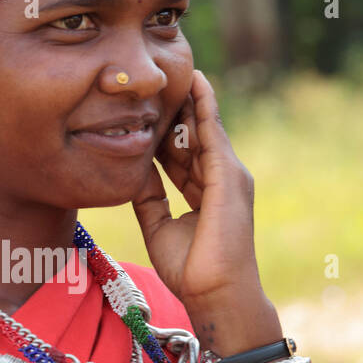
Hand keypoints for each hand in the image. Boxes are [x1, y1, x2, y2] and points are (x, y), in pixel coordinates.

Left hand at [130, 68, 261, 307]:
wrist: (215, 293)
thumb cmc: (191, 270)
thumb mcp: (159, 225)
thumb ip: (149, 197)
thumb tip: (133, 173)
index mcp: (204, 191)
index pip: (182, 152)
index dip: (164, 130)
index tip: (146, 108)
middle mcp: (220, 178)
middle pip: (192, 135)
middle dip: (175, 109)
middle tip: (156, 79)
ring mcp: (228, 175)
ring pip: (203, 129)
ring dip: (188, 100)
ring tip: (173, 69)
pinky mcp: (229, 176)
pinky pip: (215, 133)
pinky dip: (206, 107)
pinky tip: (196, 83)